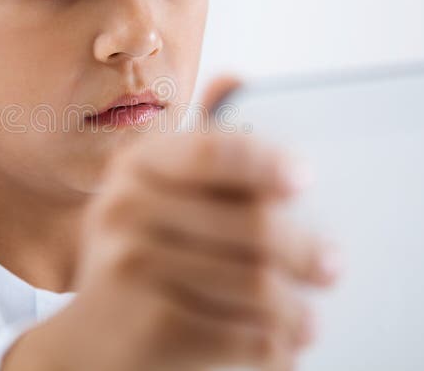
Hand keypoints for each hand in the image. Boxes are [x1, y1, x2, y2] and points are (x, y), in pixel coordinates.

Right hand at [4, 77, 339, 370]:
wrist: (92, 342)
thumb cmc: (139, 258)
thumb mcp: (158, 197)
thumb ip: (201, 148)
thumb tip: (233, 80)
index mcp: (138, 165)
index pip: (210, 149)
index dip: (264, 162)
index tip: (305, 179)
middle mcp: (126, 207)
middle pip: (250, 224)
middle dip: (303, 251)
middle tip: (332, 266)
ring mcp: (132, 266)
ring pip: (254, 284)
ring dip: (295, 309)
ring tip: (308, 319)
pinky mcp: (150, 326)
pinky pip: (241, 334)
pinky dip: (273, 347)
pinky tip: (280, 346)